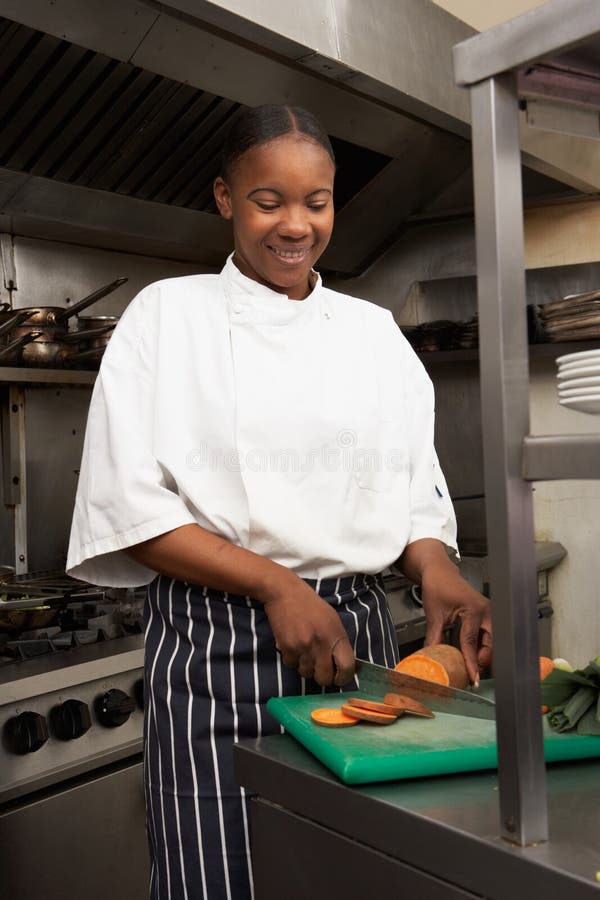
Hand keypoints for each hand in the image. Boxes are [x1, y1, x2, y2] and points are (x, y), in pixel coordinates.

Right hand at [257, 570, 354, 686]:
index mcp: (336, 635)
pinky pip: (291, 665)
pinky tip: (293, 646)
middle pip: (324, 678)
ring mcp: (303, 647)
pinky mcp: (286, 647)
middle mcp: (321, 644)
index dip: (344, 678)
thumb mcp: (333, 620)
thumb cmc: (311, 605)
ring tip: (304, 652)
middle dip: (322, 677)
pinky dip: (292, 660)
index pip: (347, 667)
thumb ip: (339, 642)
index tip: (339, 677)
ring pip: (306, 673)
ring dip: (306, 667)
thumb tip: (346, 665)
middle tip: (319, 669)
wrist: (285, 592)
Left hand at [421, 568, 492, 685]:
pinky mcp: (486, 614)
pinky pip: (488, 635)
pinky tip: (471, 654)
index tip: (472, 678)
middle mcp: (486, 610)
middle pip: (490, 644)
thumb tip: (431, 658)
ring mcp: (488, 612)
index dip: (471, 662)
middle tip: (472, 674)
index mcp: (474, 609)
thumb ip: (434, 638)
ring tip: (470, 666)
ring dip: (482, 654)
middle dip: (482, 660)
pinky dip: (481, 646)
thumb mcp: (434, 614)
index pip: (471, 642)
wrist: (440, 573)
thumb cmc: (438, 586)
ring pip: (491, 641)